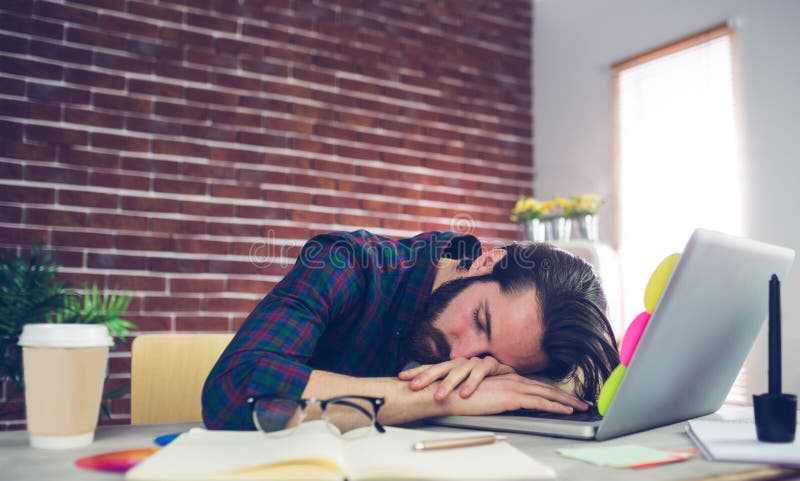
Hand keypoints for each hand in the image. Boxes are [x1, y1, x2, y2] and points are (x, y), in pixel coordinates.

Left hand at [399, 356, 515, 399]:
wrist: (511, 379)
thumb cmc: (484, 385)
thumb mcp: (462, 387)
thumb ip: (447, 390)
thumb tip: (422, 399)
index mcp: (452, 367)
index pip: (431, 367)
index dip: (417, 371)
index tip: (401, 377)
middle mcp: (462, 362)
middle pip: (441, 367)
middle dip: (426, 376)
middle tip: (414, 386)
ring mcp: (476, 362)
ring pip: (459, 370)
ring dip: (448, 383)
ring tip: (439, 396)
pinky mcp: (492, 364)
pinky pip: (481, 372)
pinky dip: (472, 383)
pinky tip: (465, 393)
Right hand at [440, 373, 589, 415]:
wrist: (450, 393)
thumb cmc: (462, 395)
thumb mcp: (484, 393)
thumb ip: (497, 394)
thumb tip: (507, 402)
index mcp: (508, 378)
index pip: (537, 385)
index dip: (553, 391)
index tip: (566, 397)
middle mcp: (514, 379)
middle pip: (547, 387)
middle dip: (567, 395)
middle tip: (583, 402)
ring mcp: (514, 387)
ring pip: (548, 393)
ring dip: (567, 400)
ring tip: (581, 406)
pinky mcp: (512, 397)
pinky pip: (539, 402)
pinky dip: (555, 405)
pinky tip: (566, 410)